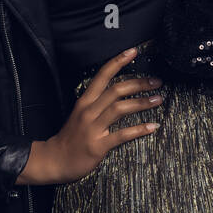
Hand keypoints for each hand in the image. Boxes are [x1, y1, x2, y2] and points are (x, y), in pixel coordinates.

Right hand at [20, 47, 162, 184]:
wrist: (54, 160)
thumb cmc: (70, 137)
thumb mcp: (80, 114)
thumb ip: (97, 103)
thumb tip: (119, 93)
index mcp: (85, 101)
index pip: (102, 75)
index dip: (118, 62)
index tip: (133, 51)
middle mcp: (89, 111)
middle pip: (116, 90)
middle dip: (138, 83)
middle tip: (156, 81)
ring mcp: (93, 128)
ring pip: (119, 109)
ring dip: (142, 103)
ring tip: (158, 99)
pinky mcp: (98, 145)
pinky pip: (122, 135)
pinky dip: (139, 130)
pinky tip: (152, 126)